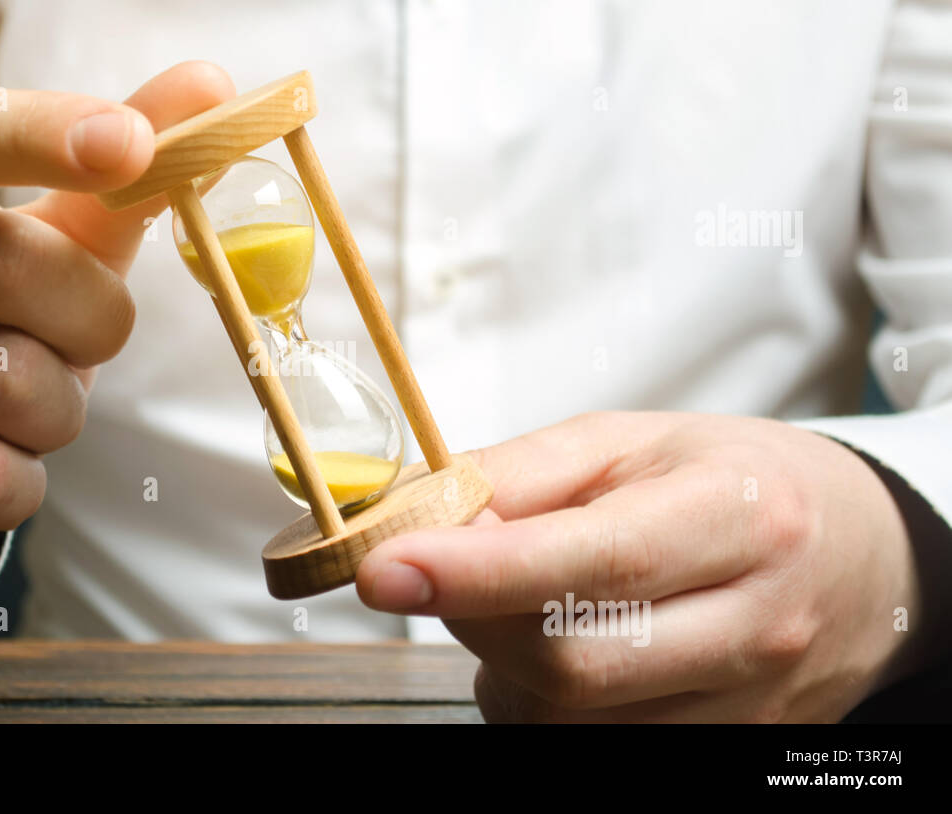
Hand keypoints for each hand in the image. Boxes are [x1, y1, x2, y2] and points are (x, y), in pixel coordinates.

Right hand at [0, 62, 235, 609]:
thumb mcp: (33, 251)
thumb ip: (114, 182)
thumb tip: (209, 86)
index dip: (42, 132)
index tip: (133, 142)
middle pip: (9, 266)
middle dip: (96, 318)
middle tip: (92, 340)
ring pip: (6, 384)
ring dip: (59, 411)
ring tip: (26, 410)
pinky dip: (22, 482)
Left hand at [356, 411, 936, 721]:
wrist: (860, 554)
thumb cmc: (735, 482)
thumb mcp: (631, 441)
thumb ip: (519, 475)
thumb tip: (420, 515)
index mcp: (736, 517)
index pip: (597, 561)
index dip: (479, 572)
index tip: (386, 568)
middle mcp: (754, 624)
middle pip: (573, 664)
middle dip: (475, 619)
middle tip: (445, 569)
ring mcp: (746, 704)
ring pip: (571, 721)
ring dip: (504, 665)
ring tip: (526, 601)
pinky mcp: (728, 748)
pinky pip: (593, 747)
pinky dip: (541, 702)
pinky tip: (561, 647)